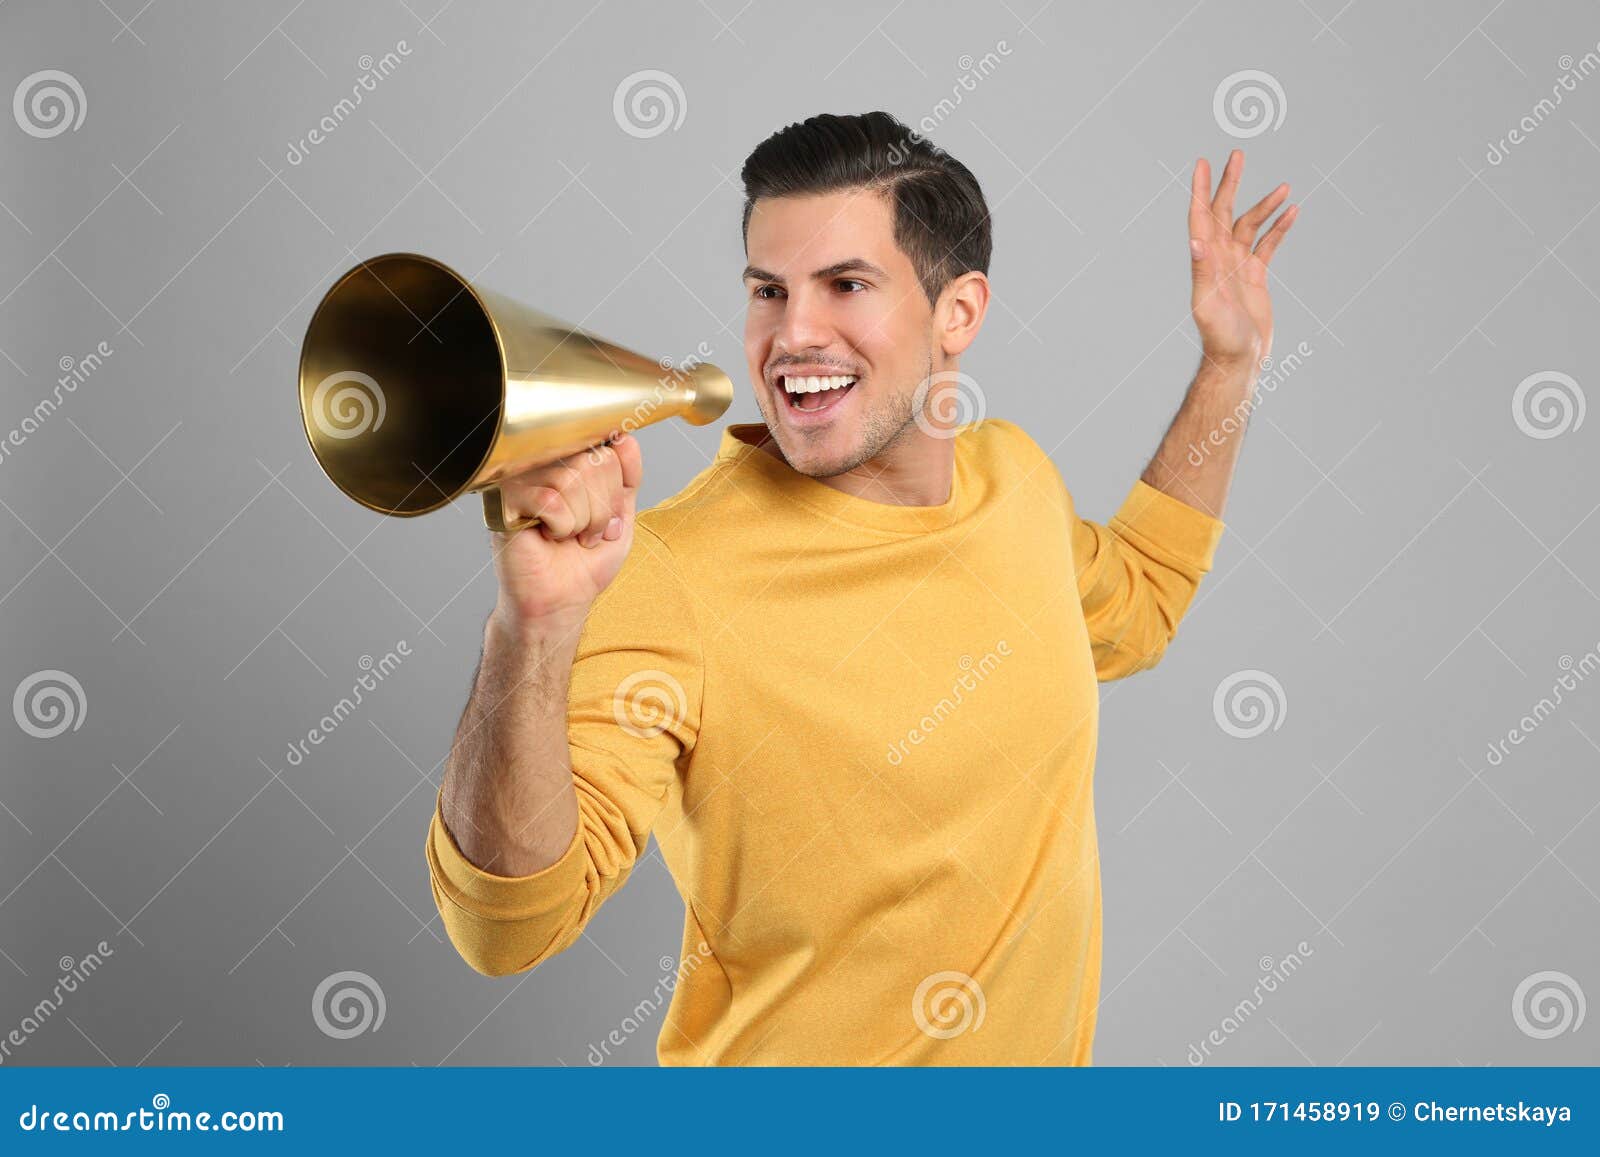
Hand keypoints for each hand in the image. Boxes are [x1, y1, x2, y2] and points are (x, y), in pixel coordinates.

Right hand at [489, 433, 642, 630]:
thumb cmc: (584, 562)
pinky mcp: (505, 501)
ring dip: (582, 521)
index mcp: (570, 463)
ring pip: (572, 479)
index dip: (616, 490)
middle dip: (602, 508)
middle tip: (586, 532)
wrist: (560, 601)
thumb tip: (625, 439)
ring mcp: (523, 480)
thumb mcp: (621, 517)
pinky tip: (548, 538)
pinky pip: (551, 500)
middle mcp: (544, 465)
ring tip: (568, 536)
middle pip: (593, 460)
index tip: (604, 516)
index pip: (609, 448)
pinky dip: (561, 527)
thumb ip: (627, 478)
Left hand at [1188, 149, 1298, 370]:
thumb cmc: (1220, 337)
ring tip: (1285, 186)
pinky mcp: (1255, 276)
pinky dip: (1279, 227)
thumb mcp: (1208, 303)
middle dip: (1230, 184)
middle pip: (1225, 212)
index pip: (1200, 217)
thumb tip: (1196, 241)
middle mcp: (1218, 258)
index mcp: (1205, 261)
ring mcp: (1237, 265)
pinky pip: (1268, 244)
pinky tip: (1293, 211)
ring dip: (1265, 205)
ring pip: (1251, 225)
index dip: (1200, 190)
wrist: (1238, 359)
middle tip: (1236, 155)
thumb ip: (1202, 271)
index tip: (1201, 162)